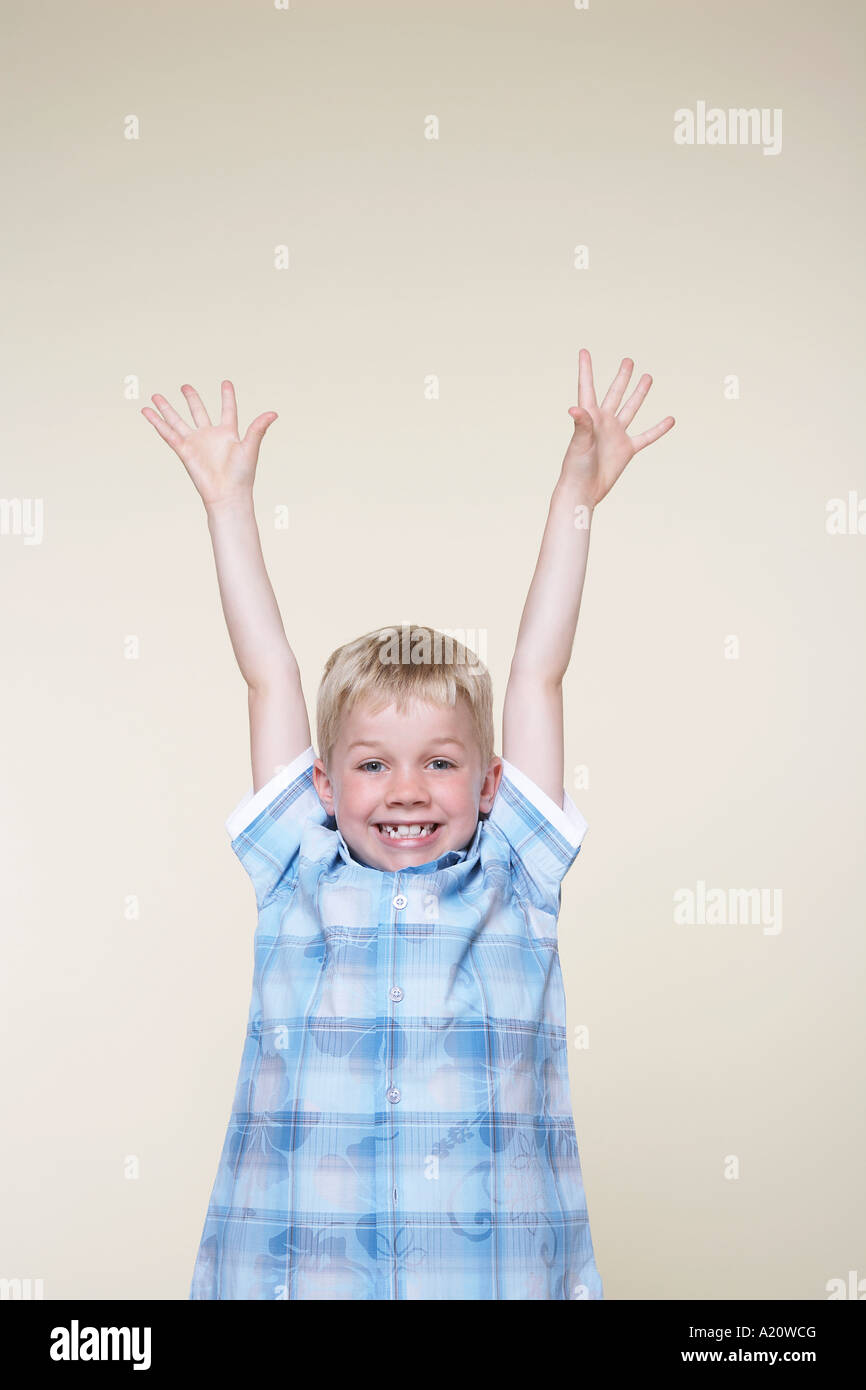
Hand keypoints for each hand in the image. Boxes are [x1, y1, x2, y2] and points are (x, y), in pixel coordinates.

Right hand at [141, 380, 277, 507]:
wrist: (227, 494)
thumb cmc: (242, 475)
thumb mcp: (251, 447)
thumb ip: (258, 428)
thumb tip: (273, 413)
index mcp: (228, 433)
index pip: (228, 410)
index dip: (227, 397)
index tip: (226, 383)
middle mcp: (210, 435)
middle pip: (198, 411)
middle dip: (192, 399)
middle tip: (185, 386)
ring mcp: (196, 442)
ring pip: (178, 420)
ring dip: (166, 408)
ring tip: (155, 396)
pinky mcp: (184, 451)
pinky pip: (168, 434)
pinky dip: (157, 423)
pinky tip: (147, 412)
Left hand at [563, 349, 674, 506]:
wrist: (584, 490)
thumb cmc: (576, 467)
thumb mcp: (579, 443)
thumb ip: (581, 424)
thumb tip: (574, 408)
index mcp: (590, 417)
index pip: (587, 388)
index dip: (586, 370)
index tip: (584, 352)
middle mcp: (604, 422)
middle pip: (614, 393)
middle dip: (622, 377)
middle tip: (628, 360)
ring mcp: (616, 435)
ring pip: (631, 409)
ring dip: (638, 393)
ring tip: (647, 377)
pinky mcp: (626, 449)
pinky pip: (646, 436)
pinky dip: (658, 429)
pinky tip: (670, 419)